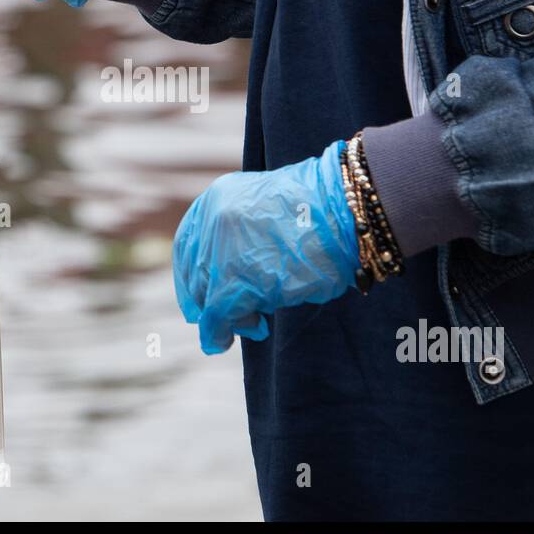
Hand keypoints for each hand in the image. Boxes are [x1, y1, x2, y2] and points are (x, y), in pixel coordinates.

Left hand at [172, 140, 358, 354]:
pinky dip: (220, 333)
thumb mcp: (267, 209)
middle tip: (229, 320)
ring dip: (228, 316)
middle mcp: (213, 221)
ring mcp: (222, 249)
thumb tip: (225, 275)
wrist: (345, 212)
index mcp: (218, 198)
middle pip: (196, 272)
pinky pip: (218, 315)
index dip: (191, 275)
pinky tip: (239, 336)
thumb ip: (241, 234)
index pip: (187, 244)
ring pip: (207, 295)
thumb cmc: (322, 212)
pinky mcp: (235, 280)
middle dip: (210, 300)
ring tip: (256, 321)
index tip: (199, 297)